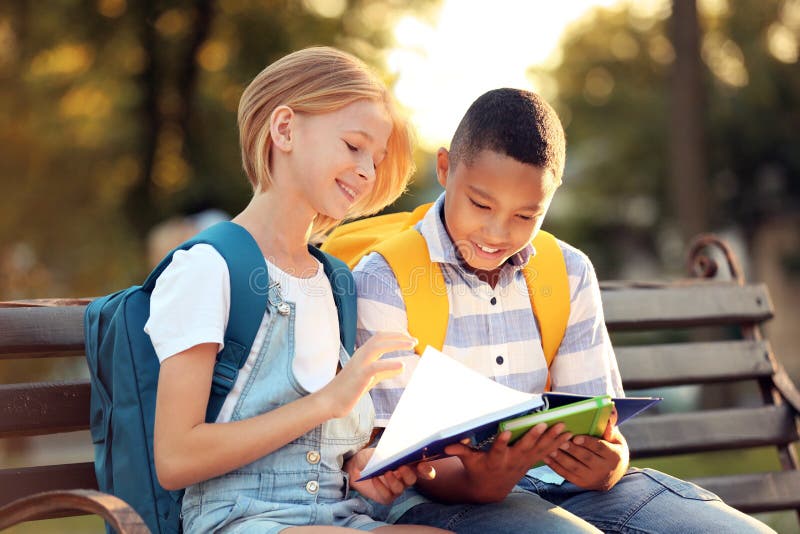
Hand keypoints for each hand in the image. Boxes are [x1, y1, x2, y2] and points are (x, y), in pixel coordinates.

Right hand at [316, 332, 414, 418]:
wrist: (330, 401)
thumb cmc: (350, 390)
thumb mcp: (371, 378)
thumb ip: (385, 371)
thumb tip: (401, 367)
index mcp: (362, 354)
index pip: (380, 337)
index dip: (395, 335)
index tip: (409, 338)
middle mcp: (360, 355)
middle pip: (380, 338)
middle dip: (398, 336)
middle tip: (414, 340)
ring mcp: (359, 364)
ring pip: (378, 347)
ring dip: (396, 344)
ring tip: (411, 345)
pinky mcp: (359, 376)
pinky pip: (376, 367)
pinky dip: (389, 364)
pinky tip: (402, 365)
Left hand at [344, 448, 435, 503]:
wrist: (354, 466)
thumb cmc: (371, 456)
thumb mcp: (380, 451)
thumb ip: (391, 454)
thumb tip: (399, 454)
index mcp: (408, 466)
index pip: (424, 470)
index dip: (426, 469)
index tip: (422, 465)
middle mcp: (404, 479)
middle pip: (412, 480)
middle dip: (408, 474)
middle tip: (401, 466)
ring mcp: (395, 489)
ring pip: (400, 489)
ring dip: (394, 481)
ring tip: (386, 472)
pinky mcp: (386, 497)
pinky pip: (387, 495)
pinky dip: (381, 487)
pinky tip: (375, 479)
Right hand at [442, 422, 571, 501]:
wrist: (491, 488)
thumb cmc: (478, 469)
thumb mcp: (468, 461)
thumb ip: (460, 451)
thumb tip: (446, 445)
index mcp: (495, 460)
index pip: (498, 450)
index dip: (501, 442)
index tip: (505, 432)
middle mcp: (511, 461)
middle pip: (524, 448)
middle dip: (534, 436)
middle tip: (543, 424)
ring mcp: (524, 462)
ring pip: (540, 449)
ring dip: (552, 439)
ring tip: (564, 427)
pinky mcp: (531, 461)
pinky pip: (547, 452)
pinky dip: (557, 444)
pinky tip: (569, 435)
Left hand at [543, 409, 628, 490]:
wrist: (612, 474)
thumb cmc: (611, 448)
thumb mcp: (615, 438)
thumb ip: (610, 427)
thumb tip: (608, 417)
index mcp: (614, 456)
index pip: (600, 448)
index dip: (588, 442)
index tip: (576, 437)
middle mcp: (604, 470)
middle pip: (586, 458)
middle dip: (572, 449)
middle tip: (559, 441)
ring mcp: (591, 478)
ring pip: (574, 468)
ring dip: (561, 458)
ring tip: (550, 448)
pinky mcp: (581, 483)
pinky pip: (566, 475)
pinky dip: (555, 466)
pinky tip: (546, 457)